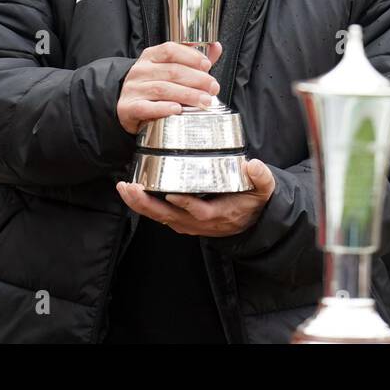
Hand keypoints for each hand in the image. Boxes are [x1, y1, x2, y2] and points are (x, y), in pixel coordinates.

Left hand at [115, 159, 275, 236]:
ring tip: (124, 188)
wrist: (252, 221)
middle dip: (147, 203)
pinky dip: (144, 204)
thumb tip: (253, 165)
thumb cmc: (254, 202)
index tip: (172, 194)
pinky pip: (159, 215)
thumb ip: (261, 177)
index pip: (199, 211)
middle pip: (169, 216)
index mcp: (219, 214)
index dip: (186, 204)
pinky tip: (132, 190)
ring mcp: (188, 223)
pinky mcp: (182, 220)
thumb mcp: (264, 190)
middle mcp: (199, 222)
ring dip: (140, 204)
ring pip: (160, 217)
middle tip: (130, 188)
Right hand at [117, 41, 222, 134]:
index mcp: (150, 56)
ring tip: (204, 100)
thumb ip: (193, 60)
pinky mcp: (128, 107)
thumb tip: (216, 47)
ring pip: (163, 89)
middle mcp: (140, 70)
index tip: (207, 65)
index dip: (191, 56)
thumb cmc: (153, 86)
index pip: (170, 50)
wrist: (127, 106)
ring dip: (187, 94)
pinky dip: (164, 108)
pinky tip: (178, 109)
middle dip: (197, 79)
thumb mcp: (170, 69)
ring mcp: (133, 88)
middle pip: (172, 71)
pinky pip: (147, 107)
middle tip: (213, 88)